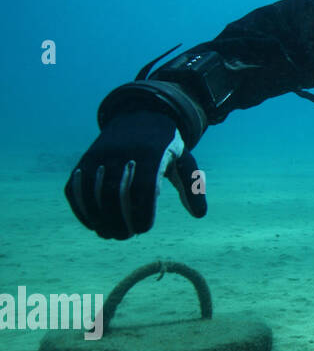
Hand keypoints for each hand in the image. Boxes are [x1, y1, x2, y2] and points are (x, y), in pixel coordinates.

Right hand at [65, 110, 207, 238]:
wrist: (140, 115)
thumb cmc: (165, 145)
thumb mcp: (184, 160)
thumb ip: (191, 186)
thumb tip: (200, 214)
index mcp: (151, 156)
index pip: (143, 190)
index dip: (141, 212)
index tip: (143, 228)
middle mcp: (122, 154)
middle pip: (114, 194)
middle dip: (117, 220)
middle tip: (125, 235)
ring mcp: (100, 156)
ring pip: (92, 192)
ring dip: (97, 218)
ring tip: (108, 233)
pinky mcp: (85, 159)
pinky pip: (75, 187)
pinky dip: (80, 207)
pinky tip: (91, 222)